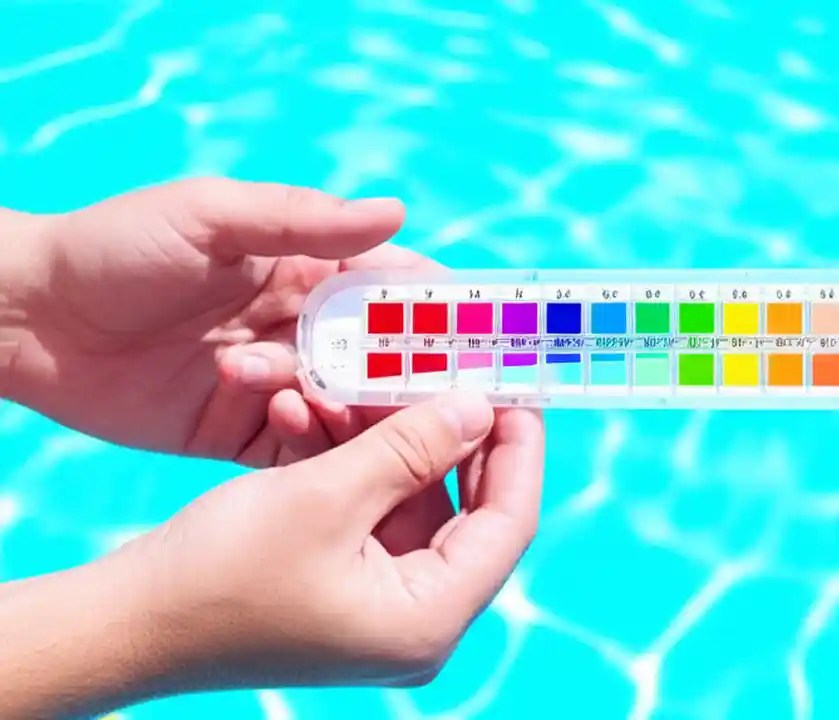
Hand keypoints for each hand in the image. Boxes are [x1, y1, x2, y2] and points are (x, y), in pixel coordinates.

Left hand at [0, 178, 431, 465]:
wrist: (28, 320)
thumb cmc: (117, 247)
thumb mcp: (212, 217)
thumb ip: (304, 222)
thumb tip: (396, 214)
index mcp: (303, 267)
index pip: (393, 286)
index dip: (439, 308)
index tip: (481, 331)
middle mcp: (300, 327)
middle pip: (381, 357)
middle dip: (407, 373)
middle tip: (434, 391)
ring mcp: (273, 383)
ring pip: (343, 407)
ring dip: (338, 403)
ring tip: (298, 384)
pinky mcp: (239, 432)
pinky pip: (295, 447)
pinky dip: (301, 441)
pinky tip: (278, 417)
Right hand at [0, 391, 544, 717]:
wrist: (127, 621)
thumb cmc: (218, 574)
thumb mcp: (325, 496)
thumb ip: (411, 446)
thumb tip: (480, 406)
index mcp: (428, 618)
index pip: (510, 522)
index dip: (519, 447)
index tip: (516, 383)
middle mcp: (417, 617)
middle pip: (466, 505)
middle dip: (445, 428)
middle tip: (448, 363)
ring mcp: (381, 600)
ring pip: (413, 495)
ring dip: (384, 434)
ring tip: (354, 375)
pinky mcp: (346, 579)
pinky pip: (370, 505)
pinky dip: (350, 458)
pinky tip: (309, 408)